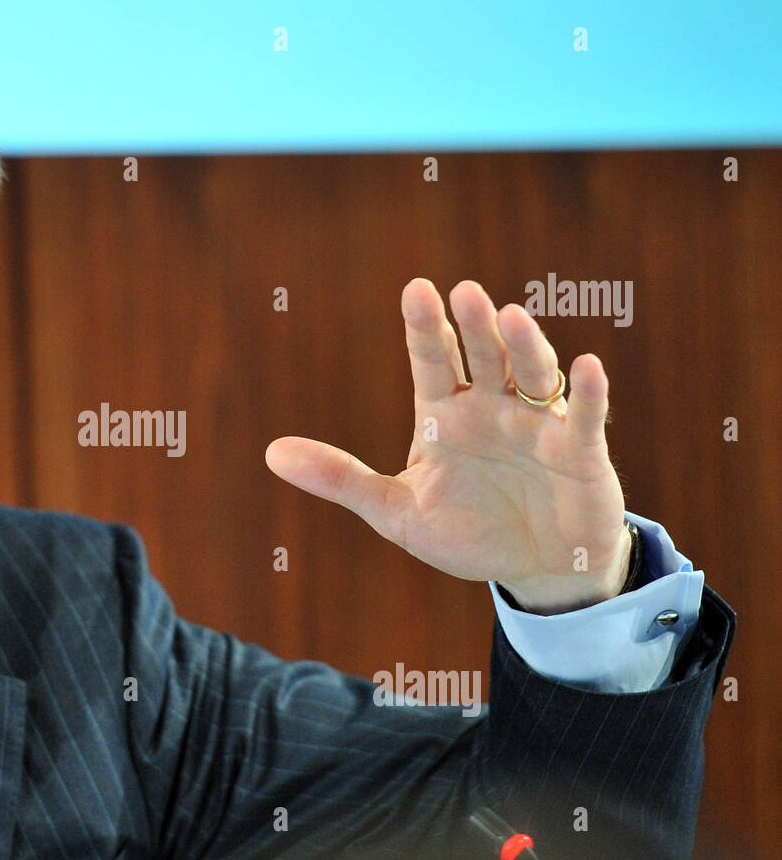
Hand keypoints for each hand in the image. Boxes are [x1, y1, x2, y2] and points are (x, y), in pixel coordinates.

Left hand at [265, 278, 629, 614]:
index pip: (432, 361)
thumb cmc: (466, 533)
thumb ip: (340, 479)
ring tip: (511, 316)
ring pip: (532, 375)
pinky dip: (587, 393)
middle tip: (461, 293)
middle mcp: (493, 408)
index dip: (425, 328)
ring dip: (525, 347)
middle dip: (473, 327)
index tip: (415, 290)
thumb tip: (271, 453)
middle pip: (483, 357)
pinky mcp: (581, 452)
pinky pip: (586, 418)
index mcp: (446, 415)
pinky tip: (586, 366)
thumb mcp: (395, 511)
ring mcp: (539, 425)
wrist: (533, 569)